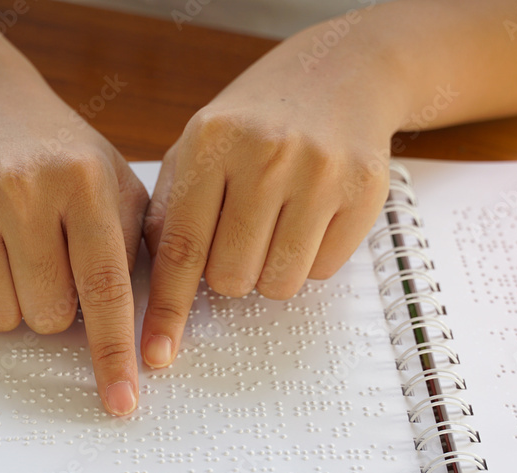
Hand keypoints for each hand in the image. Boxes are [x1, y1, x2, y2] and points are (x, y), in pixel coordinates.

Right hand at [0, 68, 147, 415]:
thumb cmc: (60, 156)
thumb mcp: (116, 183)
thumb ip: (138, 248)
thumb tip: (151, 335)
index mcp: (84, 181)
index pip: (105, 287)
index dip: (115, 352)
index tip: (121, 403)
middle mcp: (24, 187)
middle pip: (48, 316)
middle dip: (56, 308)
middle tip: (49, 262)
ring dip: (12, 302)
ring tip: (13, 251)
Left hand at [140, 25, 405, 368]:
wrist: (337, 74)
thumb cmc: (254, 123)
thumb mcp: (196, 148)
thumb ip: (171, 212)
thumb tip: (152, 289)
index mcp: (211, 144)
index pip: (181, 249)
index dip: (167, 309)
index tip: (156, 354)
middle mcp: (265, 154)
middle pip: (231, 277)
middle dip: (227, 274)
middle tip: (237, 238)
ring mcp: (320, 172)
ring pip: (279, 282)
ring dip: (269, 272)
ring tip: (273, 226)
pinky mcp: (364, 191)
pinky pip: (324, 271)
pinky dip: (310, 260)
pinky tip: (309, 218)